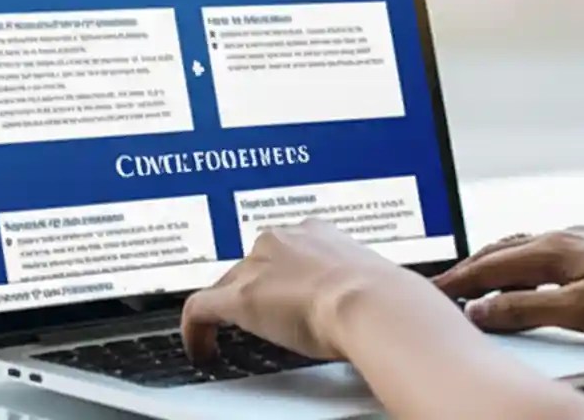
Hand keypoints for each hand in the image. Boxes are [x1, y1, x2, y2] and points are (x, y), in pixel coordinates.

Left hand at [181, 219, 428, 363]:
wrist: (374, 304)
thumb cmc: (386, 298)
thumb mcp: (372, 283)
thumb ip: (363, 286)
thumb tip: (388, 304)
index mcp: (318, 232)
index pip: (283, 249)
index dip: (279, 273)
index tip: (284, 294)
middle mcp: (284, 241)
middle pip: (250, 264)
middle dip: (252, 290)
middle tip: (260, 323)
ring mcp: (259, 268)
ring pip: (227, 283)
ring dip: (227, 309)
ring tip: (227, 337)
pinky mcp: (240, 297)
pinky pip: (200, 309)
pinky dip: (194, 331)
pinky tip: (200, 349)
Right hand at [434, 227, 583, 337]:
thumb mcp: (577, 312)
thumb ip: (524, 310)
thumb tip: (479, 310)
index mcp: (552, 248)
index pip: (489, 265)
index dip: (457, 281)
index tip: (431, 292)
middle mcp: (563, 238)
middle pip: (501, 252)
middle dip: (470, 270)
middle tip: (443, 288)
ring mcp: (581, 243)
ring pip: (522, 251)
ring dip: (494, 266)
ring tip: (475, 283)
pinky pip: (543, 255)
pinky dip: (521, 267)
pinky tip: (526, 277)